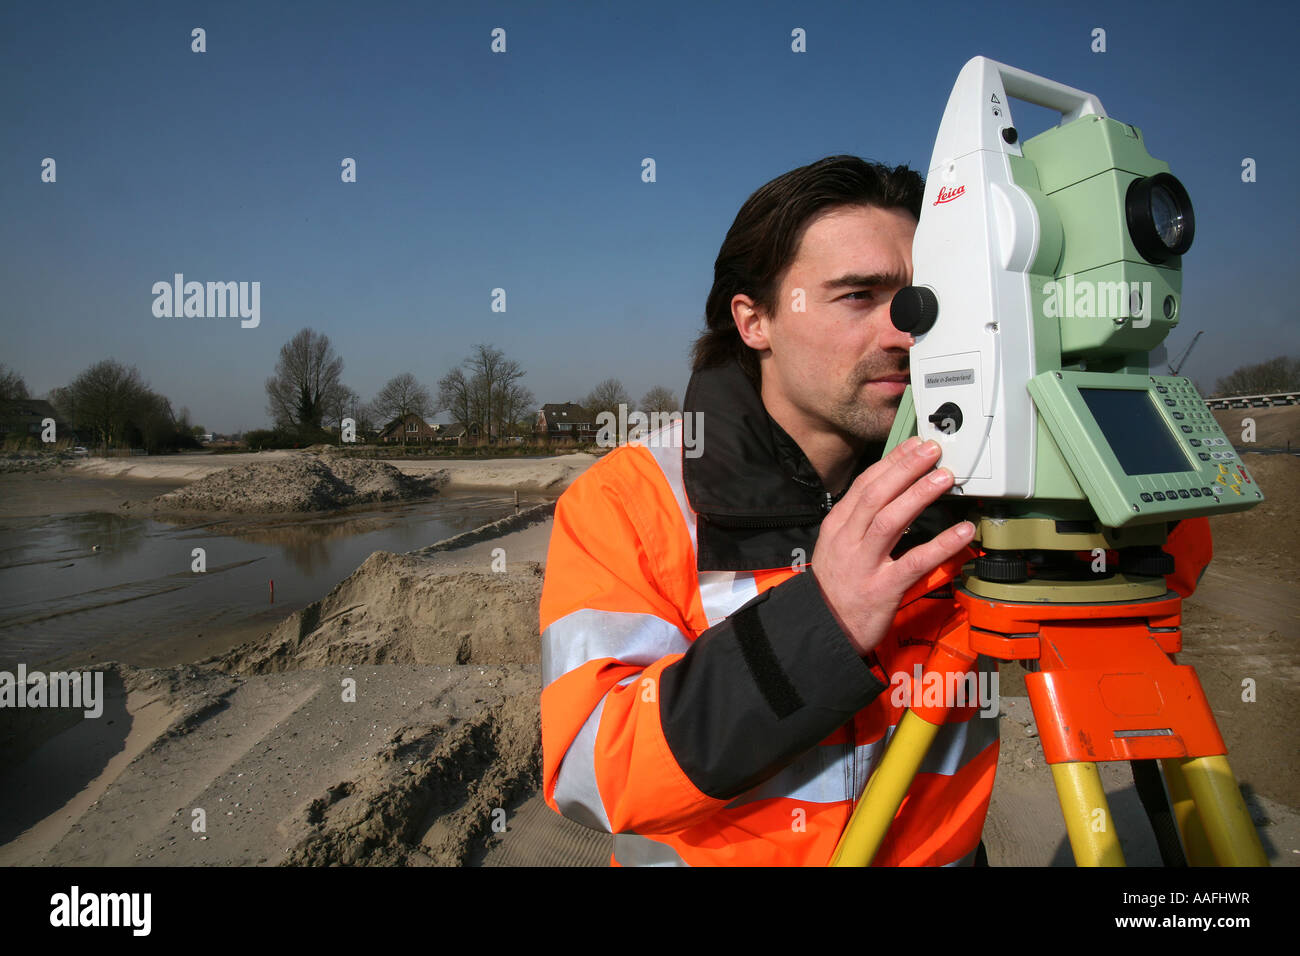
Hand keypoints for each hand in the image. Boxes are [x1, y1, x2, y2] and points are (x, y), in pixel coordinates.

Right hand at [810, 436, 973, 655]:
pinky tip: (962, 531)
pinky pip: (915, 562)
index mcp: (837, 526)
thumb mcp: (838, 545)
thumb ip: (861, 520)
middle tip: (932, 451)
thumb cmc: (836, 585)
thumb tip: (894, 492)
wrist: (822, 627)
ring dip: (918, 496)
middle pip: (876, 495)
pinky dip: (940, 545)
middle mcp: (848, 540)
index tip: (915, 445)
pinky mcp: (882, 588)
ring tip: (944, 478)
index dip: (892, 462)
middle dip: (905, 469)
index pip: (865, 485)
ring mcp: (864, 564)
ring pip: (890, 521)